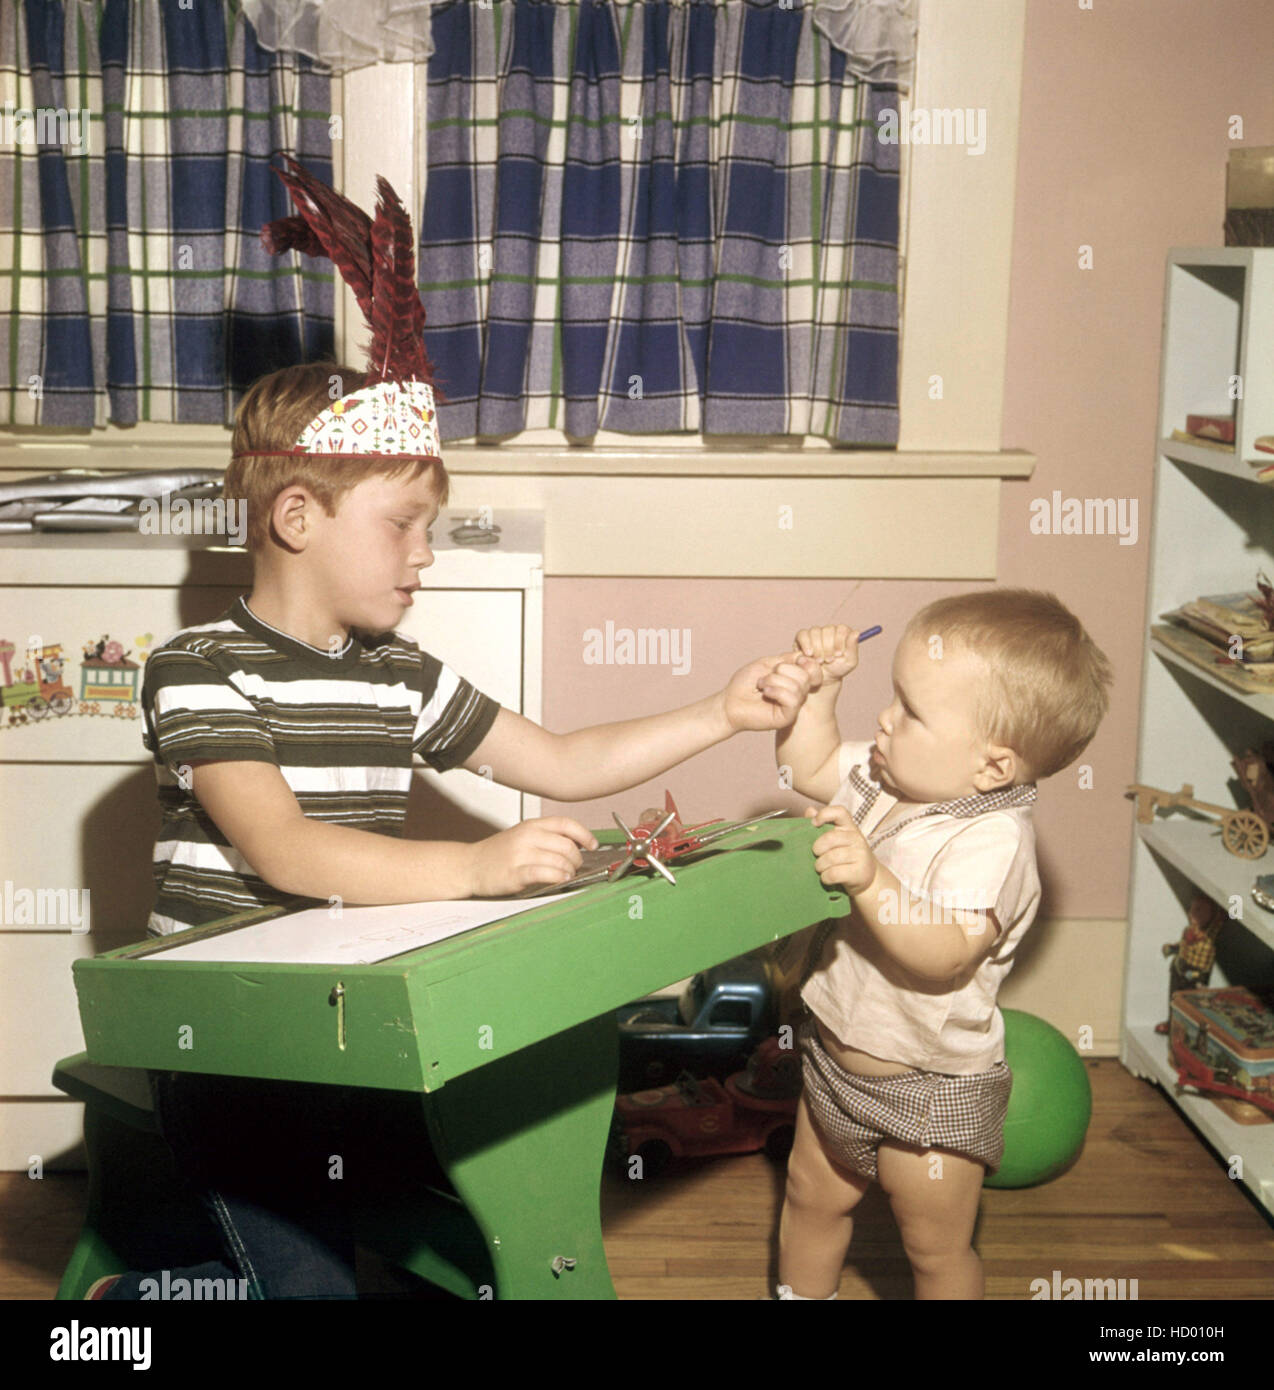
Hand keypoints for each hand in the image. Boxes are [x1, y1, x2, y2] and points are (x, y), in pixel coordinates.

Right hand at [468, 817, 597, 896]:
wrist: (470, 866)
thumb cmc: (498, 853)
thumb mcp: (522, 836)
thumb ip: (546, 837)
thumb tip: (576, 845)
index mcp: (531, 825)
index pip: (566, 824)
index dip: (584, 834)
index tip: (593, 844)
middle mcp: (527, 837)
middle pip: (566, 844)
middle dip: (577, 858)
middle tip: (576, 866)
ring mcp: (520, 854)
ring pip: (559, 859)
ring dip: (570, 870)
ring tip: (567, 875)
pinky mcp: (515, 873)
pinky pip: (545, 873)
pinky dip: (558, 877)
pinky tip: (560, 879)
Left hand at [722, 653, 816, 732]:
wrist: (729, 702)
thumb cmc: (745, 683)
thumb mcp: (766, 664)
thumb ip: (786, 659)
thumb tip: (804, 655)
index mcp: (794, 680)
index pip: (813, 669)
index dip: (805, 661)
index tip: (784, 661)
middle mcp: (797, 693)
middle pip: (805, 675)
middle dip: (783, 670)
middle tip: (765, 677)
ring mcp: (793, 706)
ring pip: (798, 686)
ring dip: (774, 680)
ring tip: (761, 685)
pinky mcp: (788, 717)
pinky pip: (793, 700)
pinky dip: (777, 691)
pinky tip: (765, 693)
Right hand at [793, 625, 861, 685]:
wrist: (821, 679)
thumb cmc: (837, 669)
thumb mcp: (849, 662)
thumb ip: (853, 647)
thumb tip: (856, 633)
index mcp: (842, 633)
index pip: (841, 629)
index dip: (839, 641)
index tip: (838, 654)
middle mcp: (829, 630)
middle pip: (828, 630)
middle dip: (828, 648)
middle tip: (828, 660)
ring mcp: (815, 632)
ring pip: (815, 632)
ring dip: (817, 649)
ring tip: (819, 661)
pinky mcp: (803, 636)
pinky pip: (803, 634)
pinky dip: (806, 644)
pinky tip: (809, 654)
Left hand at [805, 803, 877, 894]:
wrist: (867, 877)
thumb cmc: (846, 855)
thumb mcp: (836, 839)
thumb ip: (822, 824)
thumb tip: (809, 810)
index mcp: (849, 827)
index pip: (839, 812)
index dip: (824, 814)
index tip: (814, 824)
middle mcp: (856, 838)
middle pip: (830, 838)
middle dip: (817, 849)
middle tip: (816, 855)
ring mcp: (860, 855)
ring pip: (830, 858)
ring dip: (819, 866)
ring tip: (820, 868)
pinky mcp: (859, 871)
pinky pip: (834, 873)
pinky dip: (825, 877)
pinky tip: (826, 878)